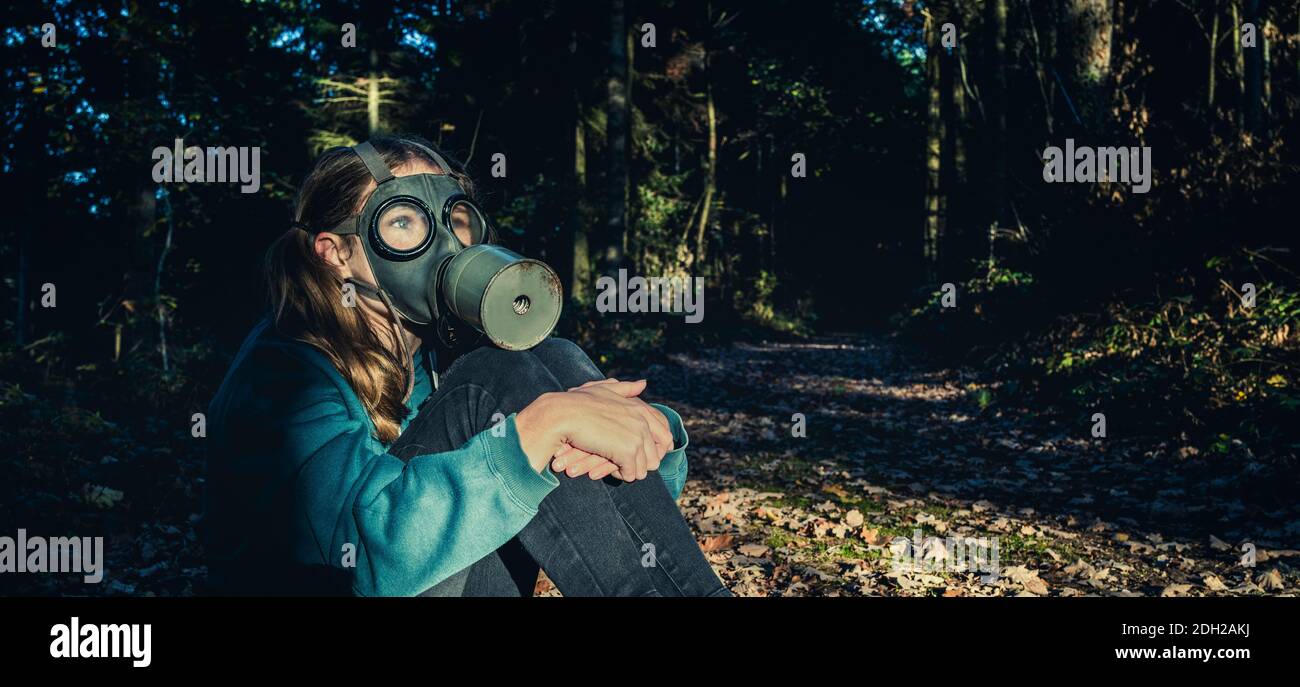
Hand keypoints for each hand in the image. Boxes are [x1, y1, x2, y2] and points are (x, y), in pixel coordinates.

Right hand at [515, 378, 672, 480]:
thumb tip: (643, 383)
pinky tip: (605, 468)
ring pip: (645, 468)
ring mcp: (637, 437)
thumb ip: (626, 388)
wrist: (561, 414)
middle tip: (620, 462)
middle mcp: (643, 422)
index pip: (665, 435)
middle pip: (657, 456)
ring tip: (610, 465)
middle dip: (640, 463)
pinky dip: (619, 475)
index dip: (654, 450)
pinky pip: (631, 474)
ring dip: (628, 470)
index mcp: (640, 409)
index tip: (636, 455)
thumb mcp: (604, 390)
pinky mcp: (628, 451)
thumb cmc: (576, 402)